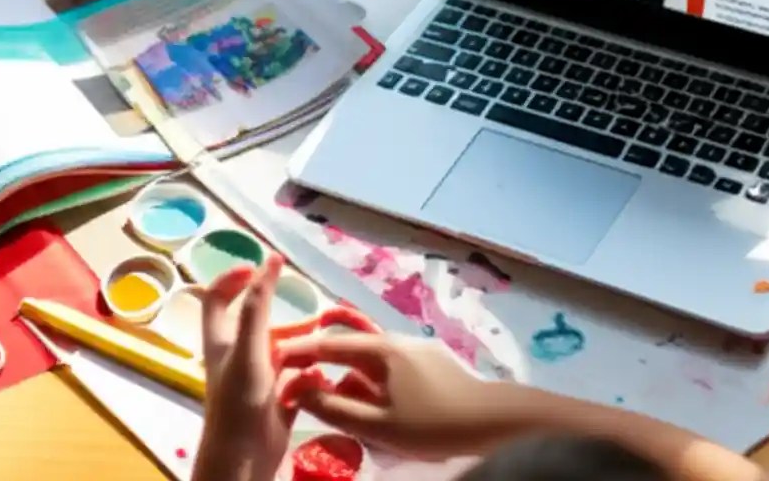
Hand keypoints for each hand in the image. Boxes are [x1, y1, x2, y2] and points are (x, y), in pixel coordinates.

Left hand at [192, 254, 323, 480]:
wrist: (244, 461)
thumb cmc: (240, 404)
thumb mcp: (249, 351)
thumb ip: (257, 309)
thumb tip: (266, 263)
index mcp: (221, 341)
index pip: (217, 298)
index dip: (233, 277)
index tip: (260, 265)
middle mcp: (237, 357)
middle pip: (256, 324)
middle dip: (282, 315)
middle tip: (310, 310)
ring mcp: (257, 381)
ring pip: (282, 352)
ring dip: (302, 346)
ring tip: (324, 344)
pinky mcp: (277, 403)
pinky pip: (298, 381)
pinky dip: (310, 376)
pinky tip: (323, 377)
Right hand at [277, 332, 499, 461]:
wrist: (496, 423)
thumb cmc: (434, 424)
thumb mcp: (378, 425)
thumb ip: (335, 408)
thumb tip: (300, 391)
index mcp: (382, 350)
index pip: (328, 344)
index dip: (298, 350)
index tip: (273, 357)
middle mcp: (397, 342)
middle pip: (349, 351)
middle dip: (324, 366)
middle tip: (301, 386)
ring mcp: (416, 352)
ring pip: (370, 364)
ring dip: (351, 382)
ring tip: (339, 406)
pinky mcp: (430, 366)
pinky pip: (389, 371)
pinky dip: (372, 385)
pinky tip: (374, 408)